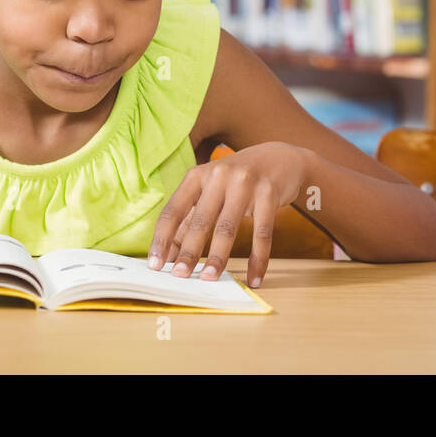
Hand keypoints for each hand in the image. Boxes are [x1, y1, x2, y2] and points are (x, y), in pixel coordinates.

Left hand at [147, 141, 307, 288]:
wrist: (281, 158)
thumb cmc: (237, 180)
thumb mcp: (210, 191)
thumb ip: (190, 219)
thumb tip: (170, 255)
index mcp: (198, 175)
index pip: (174, 210)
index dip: (162, 238)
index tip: (154, 264)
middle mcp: (219, 175)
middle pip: (200, 220)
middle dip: (188, 251)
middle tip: (179, 276)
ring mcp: (246, 182)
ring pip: (228, 227)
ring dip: (218, 257)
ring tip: (209, 278)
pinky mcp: (269, 193)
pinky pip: (262, 233)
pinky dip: (258, 259)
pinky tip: (254, 278)